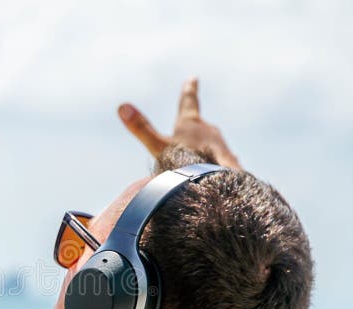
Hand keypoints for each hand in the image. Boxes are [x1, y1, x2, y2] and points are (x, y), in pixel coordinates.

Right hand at [118, 77, 240, 168]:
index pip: (188, 101)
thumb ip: (141, 129)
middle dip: (195, 126)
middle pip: (200, 124)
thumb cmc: (187, 165)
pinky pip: (221, 159)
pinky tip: (213, 174)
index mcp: (190, 123)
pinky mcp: (231, 161)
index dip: (189, 90)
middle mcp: (209, 130)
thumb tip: (122, 107)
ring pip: (211, 143)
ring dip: (204, 147)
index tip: (193, 78)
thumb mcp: (158, 147)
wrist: (219, 184)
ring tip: (199, 159)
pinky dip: (214, 162)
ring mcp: (222, 145)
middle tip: (193, 124)